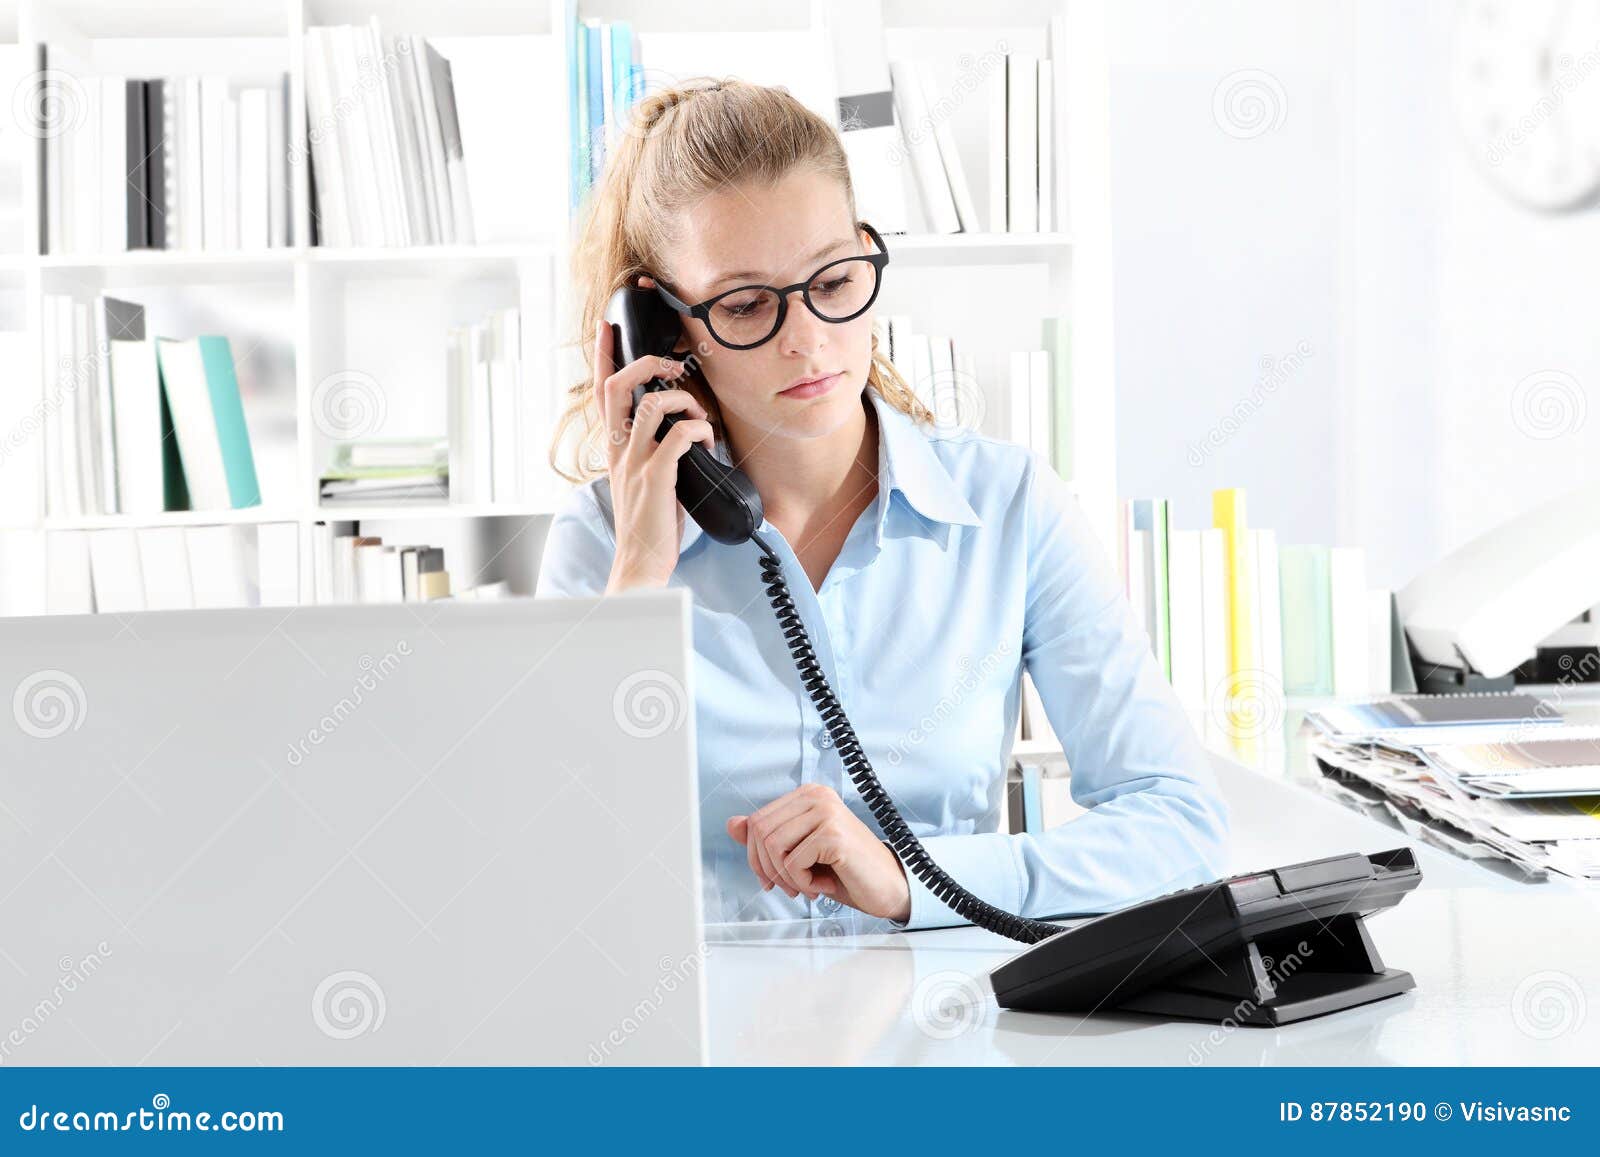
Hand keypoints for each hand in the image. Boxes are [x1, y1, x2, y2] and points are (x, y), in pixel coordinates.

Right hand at [594, 284, 715, 592]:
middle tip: (672, 365)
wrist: (640, 564)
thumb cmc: (649, 525)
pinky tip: (709, 441)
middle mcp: (618, 451)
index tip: (610, 326)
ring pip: (650, 407)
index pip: (601, 392)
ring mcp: (635, 464)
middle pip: (617, 387)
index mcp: (613, 448)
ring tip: (700, 416)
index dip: (603, 355)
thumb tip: (681, 429)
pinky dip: (699, 430)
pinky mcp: (656, 479)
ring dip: (683, 401)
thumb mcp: (643, 480)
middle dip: (646, 364)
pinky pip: (678, 437)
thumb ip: (652, 451)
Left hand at [727, 784, 910, 922]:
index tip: (774, 879)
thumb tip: (733, 824)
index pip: (757, 821)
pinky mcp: (834, 834)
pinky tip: (824, 884)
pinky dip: (803, 883)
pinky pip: (793, 863)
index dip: (756, 857)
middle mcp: (817, 796)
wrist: (887, 888)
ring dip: (787, 878)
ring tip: (808, 885)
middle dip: (769, 869)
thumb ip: (767, 837)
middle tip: (792, 887)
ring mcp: (827, 812)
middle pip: (760, 832)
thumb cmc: (844, 871)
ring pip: (773, 847)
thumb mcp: (799, 853)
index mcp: (808, 794)